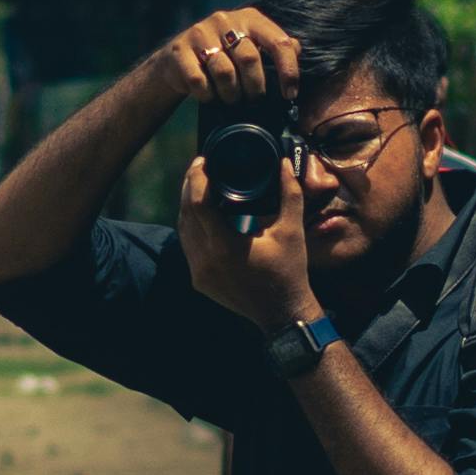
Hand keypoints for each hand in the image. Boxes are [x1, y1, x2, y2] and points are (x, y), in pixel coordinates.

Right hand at [154, 0, 304, 120]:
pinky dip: (208, 95)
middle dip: (255, 87)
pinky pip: (200, 81)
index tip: (289, 94)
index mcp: (250, 18)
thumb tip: (297, 48)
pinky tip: (209, 96)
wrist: (177, 60)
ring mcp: (200, 33)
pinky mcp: (181, 51)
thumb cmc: (223, 55)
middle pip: (250, 59)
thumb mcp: (249, 44)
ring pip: (225, 72)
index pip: (278, 42)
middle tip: (253, 100)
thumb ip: (273, 45)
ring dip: (231, 94)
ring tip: (231, 99)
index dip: (288, 71)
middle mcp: (225, 20)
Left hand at [179, 150, 312, 331]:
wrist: (283, 313)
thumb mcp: (291, 230)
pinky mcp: (199, 281)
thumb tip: (284, 163)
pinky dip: (191, 227)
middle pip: (186, 213)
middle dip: (190, 186)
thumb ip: (289, 193)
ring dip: (188, 206)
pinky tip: (201, 215)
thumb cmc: (289, 270)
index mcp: (225, 246)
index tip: (203, 161)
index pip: (198, 203)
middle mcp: (206, 260)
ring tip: (199, 186)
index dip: (197, 178)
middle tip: (200, 167)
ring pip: (183, 230)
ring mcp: (199, 273)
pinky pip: (188, 247)